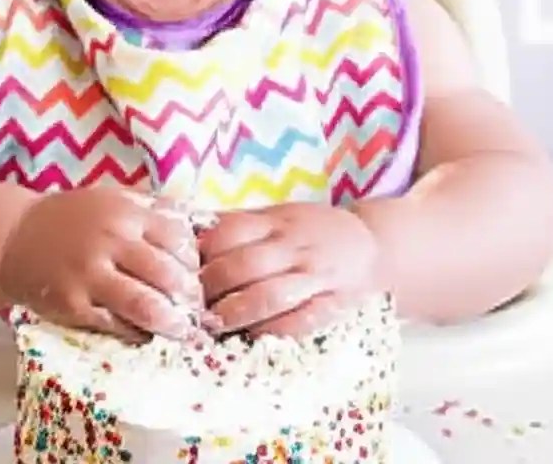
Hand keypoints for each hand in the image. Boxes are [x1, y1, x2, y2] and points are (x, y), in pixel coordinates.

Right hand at [0, 188, 202, 342]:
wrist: (16, 237)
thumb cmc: (73, 219)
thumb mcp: (113, 199)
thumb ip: (153, 209)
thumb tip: (198, 225)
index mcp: (125, 214)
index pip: (179, 240)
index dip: (194, 262)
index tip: (197, 276)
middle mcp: (109, 241)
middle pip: (168, 275)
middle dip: (189, 297)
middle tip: (196, 309)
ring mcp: (89, 275)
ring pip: (145, 305)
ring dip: (170, 322)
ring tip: (181, 330)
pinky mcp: (73, 304)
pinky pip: (115, 325)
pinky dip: (136, 333)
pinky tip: (145, 334)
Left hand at [198, 202, 381, 337]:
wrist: (372, 245)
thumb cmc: (312, 231)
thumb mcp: (278, 216)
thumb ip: (239, 226)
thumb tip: (188, 235)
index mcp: (275, 222)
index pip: (228, 233)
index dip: (199, 254)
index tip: (180, 271)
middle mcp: (293, 246)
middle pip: (241, 266)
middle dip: (209, 290)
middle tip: (188, 306)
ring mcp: (314, 276)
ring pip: (268, 296)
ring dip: (235, 314)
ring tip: (212, 326)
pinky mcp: (331, 304)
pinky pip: (299, 321)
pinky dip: (272, 330)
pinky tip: (251, 336)